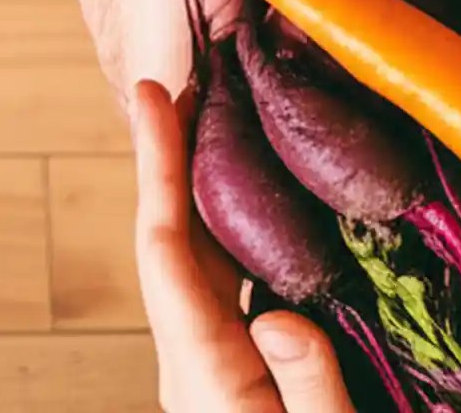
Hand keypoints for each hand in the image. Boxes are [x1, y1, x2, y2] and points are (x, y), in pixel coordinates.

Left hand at [132, 80, 355, 412]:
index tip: (154, 97)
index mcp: (205, 373)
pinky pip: (230, 274)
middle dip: (175, 154)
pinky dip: (239, 218)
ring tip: (227, 115)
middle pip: (173, 237)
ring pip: (200, 251)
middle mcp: (196, 356)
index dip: (158, 167)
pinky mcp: (242, 358)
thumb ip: (307, 382)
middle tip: (198, 78)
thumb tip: (278, 314)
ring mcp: (215, 356)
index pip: (168, 252)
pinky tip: (264, 189)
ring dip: (205, 181)